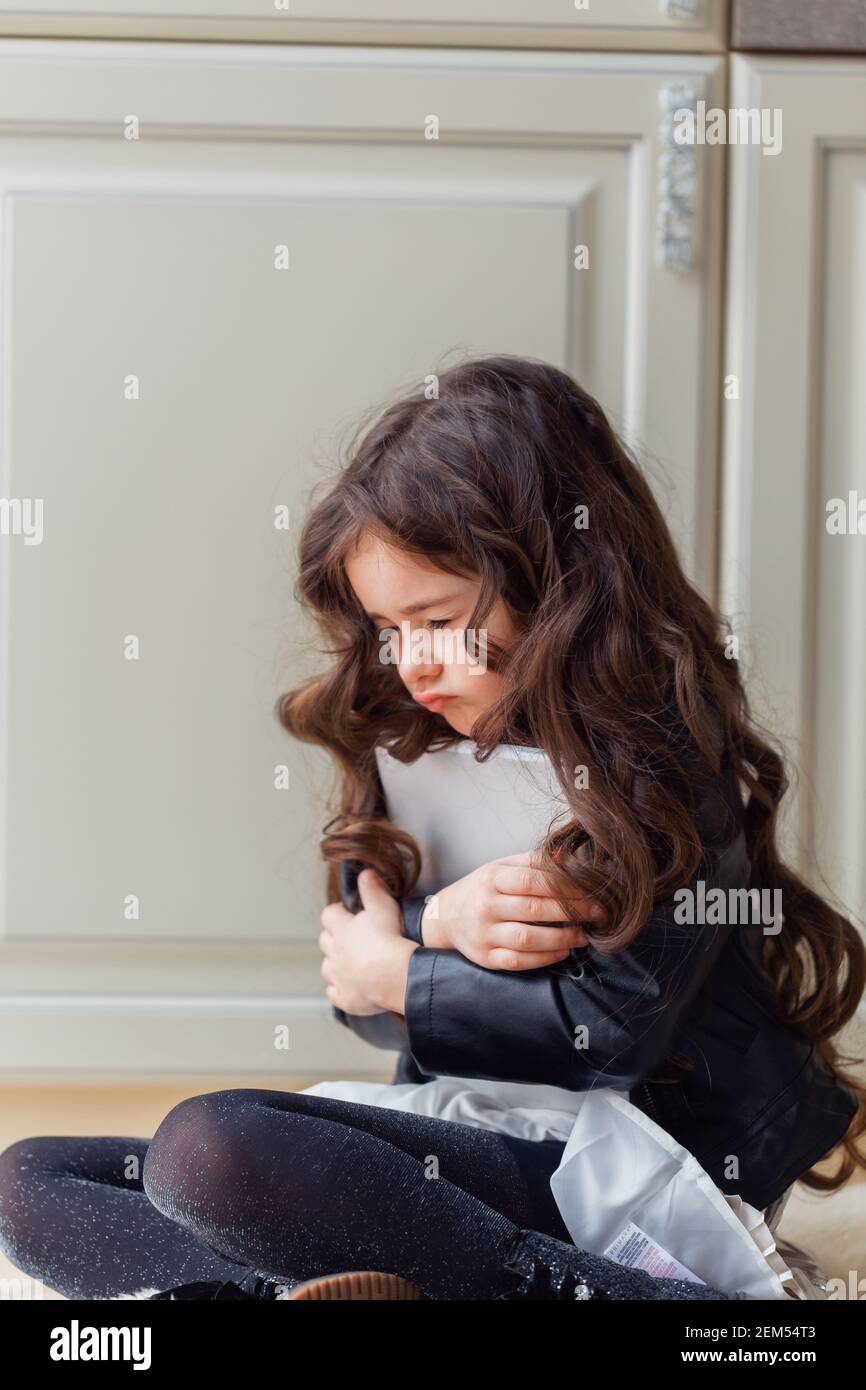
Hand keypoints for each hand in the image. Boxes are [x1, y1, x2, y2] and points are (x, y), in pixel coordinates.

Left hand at [320, 867, 417, 1014]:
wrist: (395, 974)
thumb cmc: (390, 939)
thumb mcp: (383, 907)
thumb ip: (372, 889)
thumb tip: (366, 874)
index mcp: (341, 929)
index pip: (329, 915)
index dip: (337, 912)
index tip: (346, 912)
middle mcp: (335, 952)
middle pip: (325, 941)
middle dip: (334, 938)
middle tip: (350, 938)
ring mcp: (338, 976)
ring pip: (327, 968)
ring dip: (335, 964)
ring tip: (350, 963)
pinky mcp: (344, 997)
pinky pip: (334, 993)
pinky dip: (339, 990)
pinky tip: (350, 988)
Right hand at [420, 850, 604, 969]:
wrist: (445, 917)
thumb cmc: (482, 888)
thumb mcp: (501, 867)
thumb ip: (533, 861)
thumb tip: (566, 853)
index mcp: (492, 879)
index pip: (532, 880)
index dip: (564, 886)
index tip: (591, 891)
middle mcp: (486, 906)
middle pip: (533, 909)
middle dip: (571, 912)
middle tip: (598, 914)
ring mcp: (484, 934)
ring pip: (526, 939)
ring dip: (561, 938)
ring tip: (584, 935)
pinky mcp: (486, 958)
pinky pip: (518, 961)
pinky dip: (544, 958)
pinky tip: (563, 951)